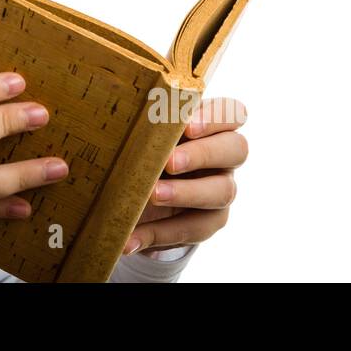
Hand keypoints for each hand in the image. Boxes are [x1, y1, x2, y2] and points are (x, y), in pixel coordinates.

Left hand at [123, 97, 247, 258]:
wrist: (137, 190)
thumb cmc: (141, 144)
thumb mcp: (140, 132)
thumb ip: (140, 123)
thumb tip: (114, 114)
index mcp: (211, 123)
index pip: (232, 111)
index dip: (216, 117)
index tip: (187, 126)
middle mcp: (223, 154)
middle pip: (236, 149)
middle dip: (202, 154)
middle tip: (169, 163)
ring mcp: (221, 187)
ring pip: (222, 191)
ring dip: (186, 193)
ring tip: (153, 195)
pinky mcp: (209, 219)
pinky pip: (195, 228)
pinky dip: (159, 233)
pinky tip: (129, 239)